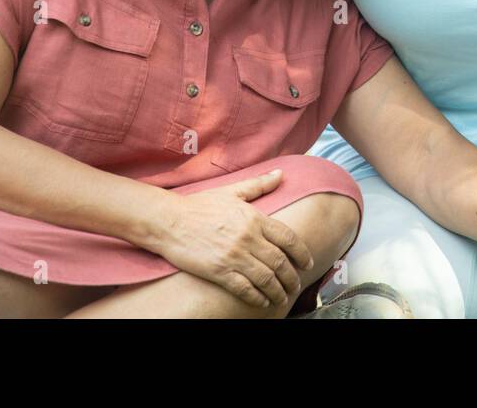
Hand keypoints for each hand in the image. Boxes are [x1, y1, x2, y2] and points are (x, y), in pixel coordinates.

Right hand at [149, 171, 314, 309]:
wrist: (168, 221)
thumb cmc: (199, 205)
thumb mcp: (232, 191)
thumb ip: (259, 184)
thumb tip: (281, 173)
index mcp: (254, 218)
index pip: (288, 238)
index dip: (302, 253)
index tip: (308, 262)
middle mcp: (248, 238)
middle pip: (280, 262)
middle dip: (291, 277)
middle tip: (296, 285)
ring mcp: (234, 256)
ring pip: (266, 278)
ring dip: (278, 290)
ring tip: (282, 296)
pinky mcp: (218, 272)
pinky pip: (244, 289)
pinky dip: (257, 297)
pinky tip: (262, 302)